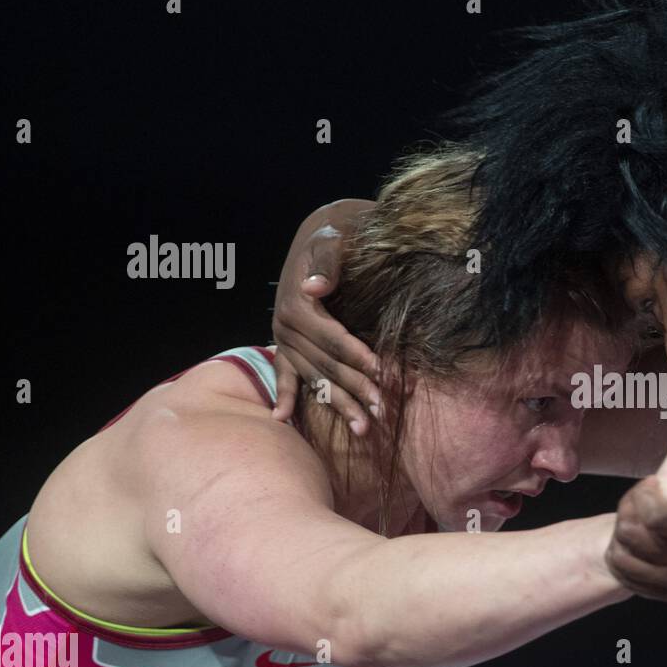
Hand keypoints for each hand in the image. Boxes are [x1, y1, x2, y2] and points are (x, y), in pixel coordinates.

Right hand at [270, 199, 379, 434]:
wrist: (318, 237)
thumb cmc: (332, 239)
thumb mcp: (330, 240)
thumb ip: (328, 260)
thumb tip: (316, 287)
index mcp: (297, 305)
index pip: (332, 338)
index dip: (357, 356)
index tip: (383, 372)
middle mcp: (285, 326)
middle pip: (325, 364)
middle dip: (355, 388)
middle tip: (382, 410)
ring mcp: (284, 339)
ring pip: (313, 377)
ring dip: (338, 404)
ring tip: (362, 429)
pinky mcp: (286, 346)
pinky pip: (284, 375)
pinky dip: (285, 396)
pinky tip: (282, 420)